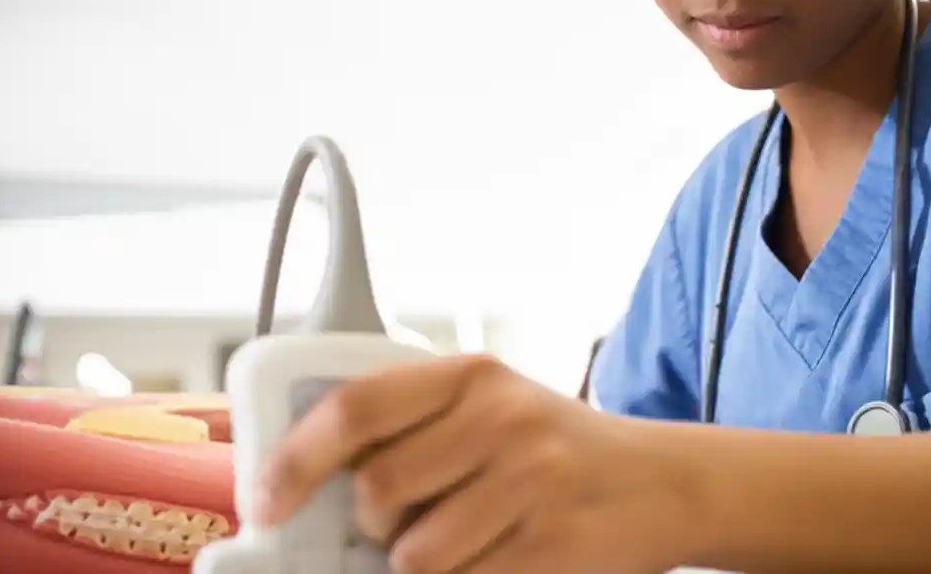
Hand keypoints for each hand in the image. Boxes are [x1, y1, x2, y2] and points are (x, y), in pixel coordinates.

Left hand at [255, 354, 694, 573]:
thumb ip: (412, 426)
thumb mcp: (490, 408)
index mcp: (473, 375)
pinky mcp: (552, 546)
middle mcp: (503, 418)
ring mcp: (532, 482)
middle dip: (373, 525)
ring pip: (413, 556)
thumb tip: (305, 484)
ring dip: (420, 565)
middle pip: (377, 491)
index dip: (296, 460)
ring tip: (465, 542)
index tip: (269, 503)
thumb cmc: (556, 449)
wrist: (661, 483)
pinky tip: (493, 560)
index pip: (356, 408)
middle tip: (397, 526)